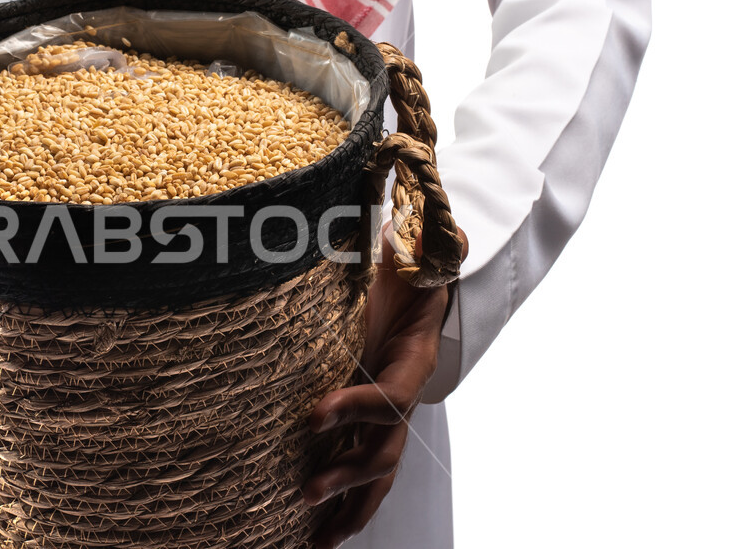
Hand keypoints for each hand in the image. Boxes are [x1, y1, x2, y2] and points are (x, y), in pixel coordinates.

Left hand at [303, 226, 466, 548]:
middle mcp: (402, 392)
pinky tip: (317, 532)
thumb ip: (421, 241)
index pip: (391, 393)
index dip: (359, 407)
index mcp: (413, 356)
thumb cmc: (409, 264)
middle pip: (385, 448)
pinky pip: (363, 466)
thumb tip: (427, 219)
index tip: (316, 413)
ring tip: (315, 538)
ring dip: (348, 506)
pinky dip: (344, 503)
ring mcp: (386, 412)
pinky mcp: (366, 418)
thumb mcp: (412, 247)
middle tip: (307, 491)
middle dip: (349, 475)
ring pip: (377, 471)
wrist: (420, 278)